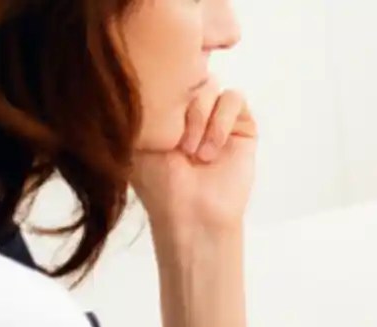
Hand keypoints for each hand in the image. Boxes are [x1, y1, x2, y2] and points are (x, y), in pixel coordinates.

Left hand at [132, 82, 257, 243]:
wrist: (189, 213)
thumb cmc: (158, 183)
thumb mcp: (134, 134)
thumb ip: (138, 98)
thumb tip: (138, 61)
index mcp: (164, 106)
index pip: (166, 68)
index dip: (164, 73)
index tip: (156, 98)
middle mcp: (191, 107)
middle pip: (191, 71)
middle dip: (181, 102)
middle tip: (174, 141)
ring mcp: (217, 116)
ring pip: (212, 84)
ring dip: (200, 116)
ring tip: (193, 152)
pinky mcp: (242, 126)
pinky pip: (234, 99)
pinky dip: (221, 121)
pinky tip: (211, 150)